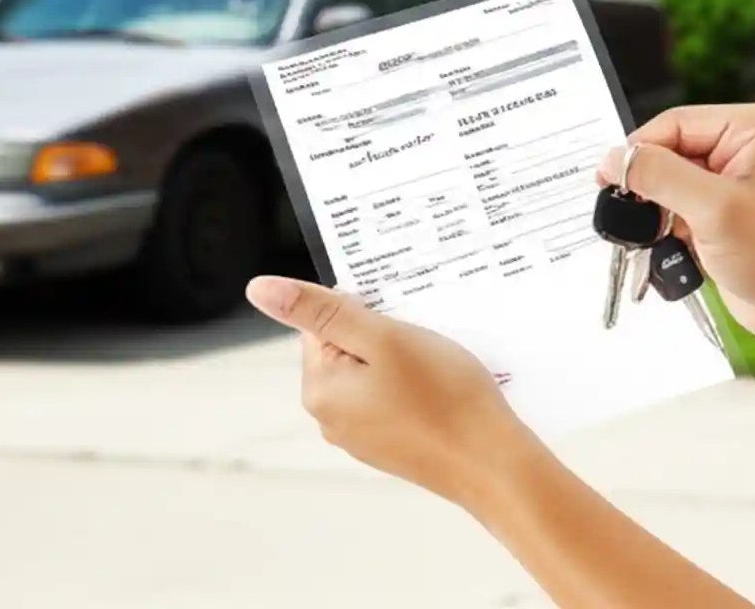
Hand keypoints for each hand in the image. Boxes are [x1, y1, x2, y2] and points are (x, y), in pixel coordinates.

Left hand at [246, 276, 524, 502]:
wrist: (494, 466)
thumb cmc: (445, 398)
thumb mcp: (382, 338)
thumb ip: (319, 311)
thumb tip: (260, 289)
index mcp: (320, 389)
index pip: (320, 324)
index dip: (362, 312)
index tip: (397, 320)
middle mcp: (330, 418)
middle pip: (345, 348)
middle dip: (381, 336)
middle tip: (420, 343)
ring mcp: (360, 436)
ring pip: (371, 372)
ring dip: (400, 360)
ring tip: (434, 368)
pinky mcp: (388, 445)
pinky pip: (390, 398)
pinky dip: (412, 387)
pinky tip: (440, 392)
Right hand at [599, 102, 754, 340]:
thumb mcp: (713, 209)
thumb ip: (658, 176)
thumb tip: (614, 159)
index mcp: (753, 127)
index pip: (674, 123)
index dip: (638, 150)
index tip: (608, 179)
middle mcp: (745, 146)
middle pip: (669, 150)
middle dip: (648, 183)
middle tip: (627, 211)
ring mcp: (734, 179)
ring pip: (669, 180)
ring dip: (656, 208)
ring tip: (656, 232)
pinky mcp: (724, 209)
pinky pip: (678, 205)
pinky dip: (666, 224)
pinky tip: (675, 244)